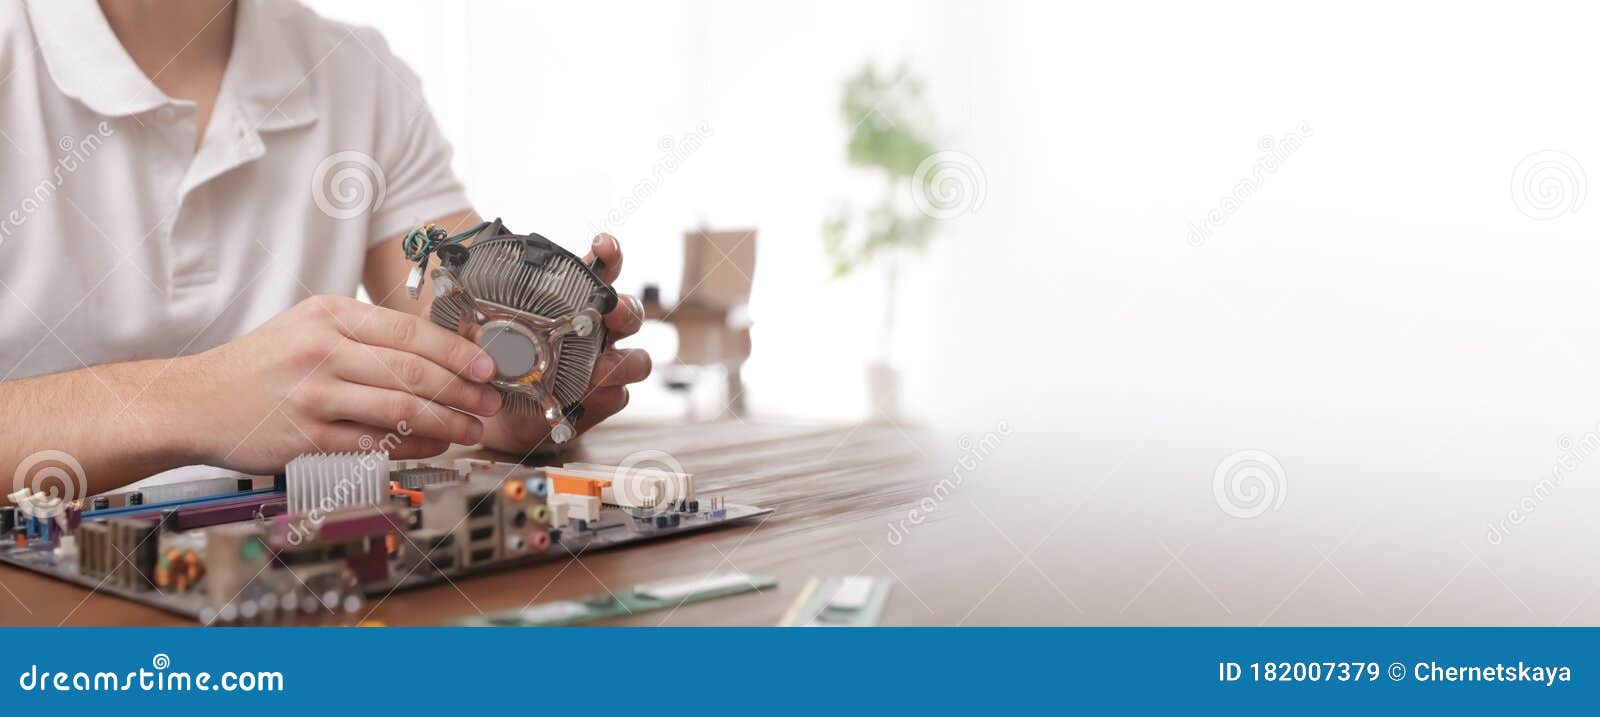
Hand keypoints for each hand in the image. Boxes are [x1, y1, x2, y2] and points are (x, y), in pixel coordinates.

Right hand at [184, 295, 502, 472]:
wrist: (194, 401)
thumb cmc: (260, 366)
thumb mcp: (308, 327)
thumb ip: (364, 335)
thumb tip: (436, 350)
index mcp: (329, 315)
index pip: (410, 331)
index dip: (458, 351)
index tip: (488, 365)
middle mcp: (322, 350)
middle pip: (415, 370)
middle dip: (464, 390)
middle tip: (491, 401)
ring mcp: (314, 395)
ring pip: (402, 409)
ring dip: (448, 422)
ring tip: (472, 429)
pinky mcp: (306, 437)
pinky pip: (375, 444)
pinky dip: (413, 447)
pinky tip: (435, 446)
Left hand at [480, 233, 650, 452]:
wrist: (500, 414)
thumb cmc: (500, 365)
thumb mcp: (483, 335)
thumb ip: (476, 314)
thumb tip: (450, 288)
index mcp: (575, 305)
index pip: (601, 272)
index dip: (608, 254)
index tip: (601, 245)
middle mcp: (598, 332)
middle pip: (629, 312)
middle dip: (625, 308)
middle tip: (611, 310)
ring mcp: (606, 366)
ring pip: (637, 358)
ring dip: (624, 360)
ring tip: (600, 367)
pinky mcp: (604, 398)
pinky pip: (619, 395)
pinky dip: (604, 396)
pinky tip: (585, 399)